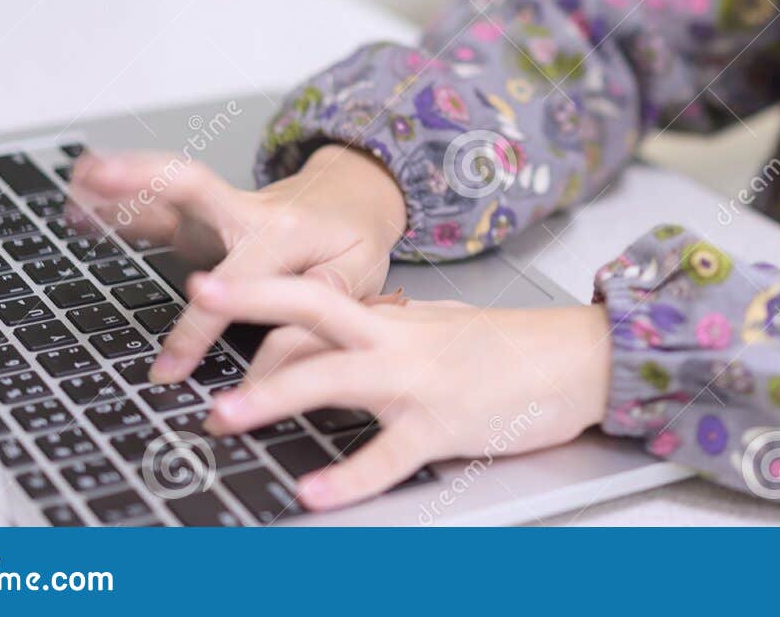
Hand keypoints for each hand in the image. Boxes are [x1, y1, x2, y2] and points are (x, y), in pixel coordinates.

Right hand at [66, 144, 407, 382]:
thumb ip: (323, 309)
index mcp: (285, 231)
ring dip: (121, 181)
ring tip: (76, 182)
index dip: (200, 331)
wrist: (354, 199)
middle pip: (194, 186)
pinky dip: (119, 196)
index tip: (170, 372)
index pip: (234, 285)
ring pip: (168, 187)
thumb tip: (279, 359)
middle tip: (100, 178)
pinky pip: (159, 201)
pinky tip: (80, 192)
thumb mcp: (359, 277)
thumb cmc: (352, 242)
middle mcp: (247, 209)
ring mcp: (221, 206)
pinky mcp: (204, 212)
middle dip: (145, 180)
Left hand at [188, 273, 610, 510]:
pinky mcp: (444, 425)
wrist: (582, 359)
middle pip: (312, 309)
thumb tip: (350, 329)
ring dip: (272, 396)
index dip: (260, 294)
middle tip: (197, 301)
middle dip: (251, 303)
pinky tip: (313, 492)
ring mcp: (419, 382)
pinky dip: (347, 476)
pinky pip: (387, 454)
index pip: (315, 299)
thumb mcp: (444, 329)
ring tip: (224, 417)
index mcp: (397, 319)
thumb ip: (394, 330)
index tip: (212, 287)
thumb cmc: (515, 351)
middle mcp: (399, 340)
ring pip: (333, 378)